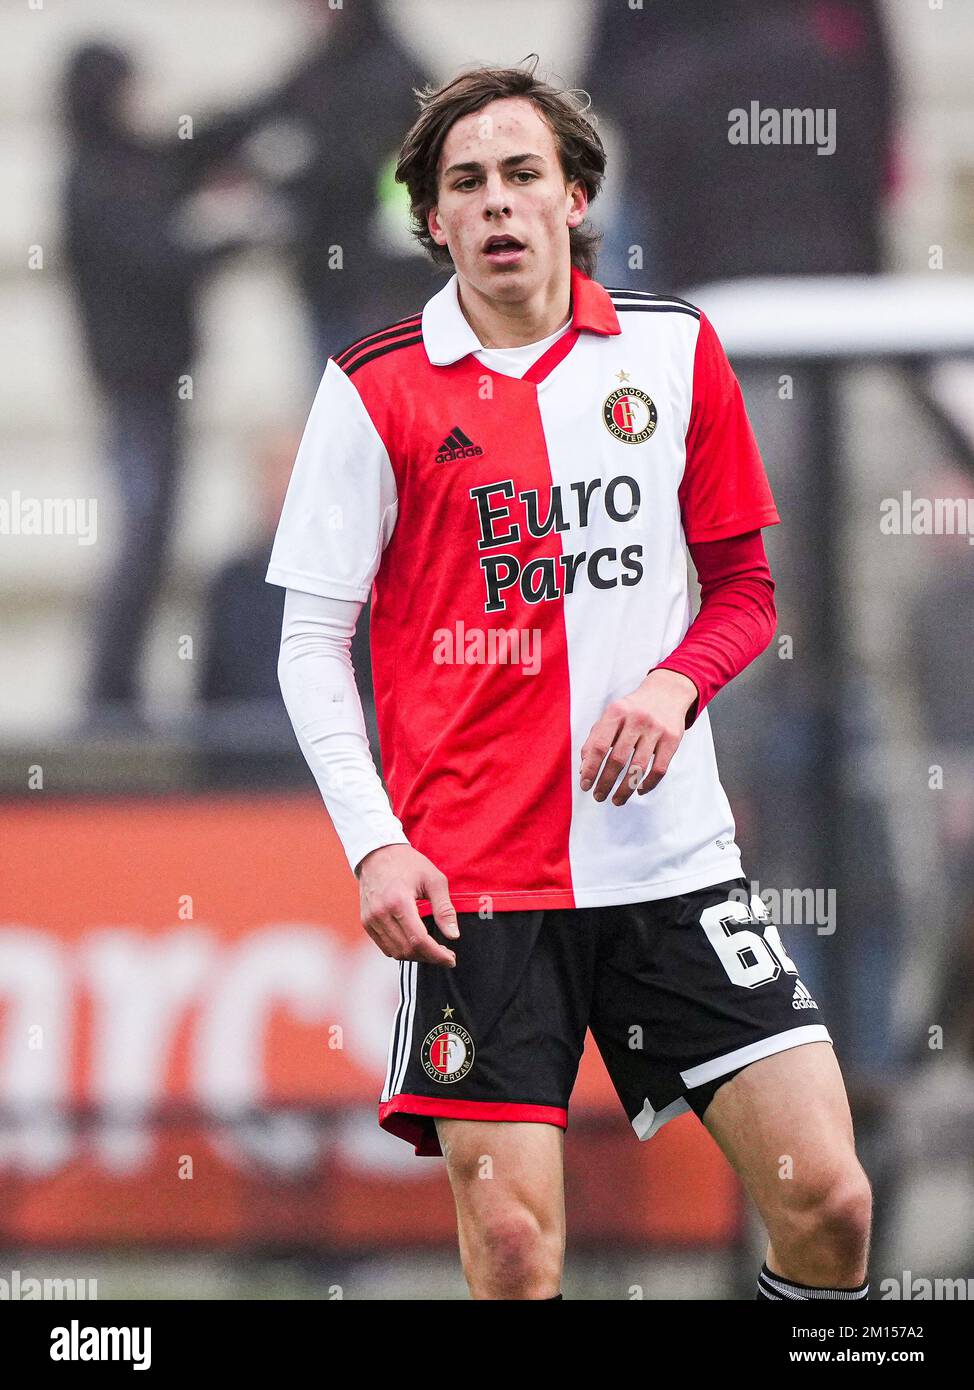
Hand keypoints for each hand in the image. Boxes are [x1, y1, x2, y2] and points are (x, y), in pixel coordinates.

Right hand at [356, 844, 458, 966]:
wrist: (377, 853)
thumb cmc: (409, 864)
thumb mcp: (434, 880)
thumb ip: (444, 909)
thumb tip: (453, 936)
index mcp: (398, 901)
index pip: (418, 940)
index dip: (437, 954)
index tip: (451, 959)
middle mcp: (380, 914)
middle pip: (407, 950)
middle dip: (430, 957)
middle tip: (446, 954)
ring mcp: (370, 919)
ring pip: (395, 952)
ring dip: (416, 956)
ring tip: (433, 950)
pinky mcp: (366, 922)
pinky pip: (385, 947)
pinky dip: (402, 950)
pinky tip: (416, 944)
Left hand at [578, 668, 697, 805]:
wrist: (666, 693)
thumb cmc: (631, 711)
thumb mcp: (611, 716)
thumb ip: (594, 739)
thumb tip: (584, 770)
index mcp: (616, 712)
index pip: (599, 746)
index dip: (590, 769)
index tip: (585, 785)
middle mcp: (636, 719)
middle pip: (617, 759)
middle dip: (605, 782)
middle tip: (598, 796)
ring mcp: (656, 729)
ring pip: (638, 768)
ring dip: (625, 789)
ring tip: (616, 800)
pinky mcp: (673, 739)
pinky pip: (659, 769)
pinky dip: (648, 784)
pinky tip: (638, 790)